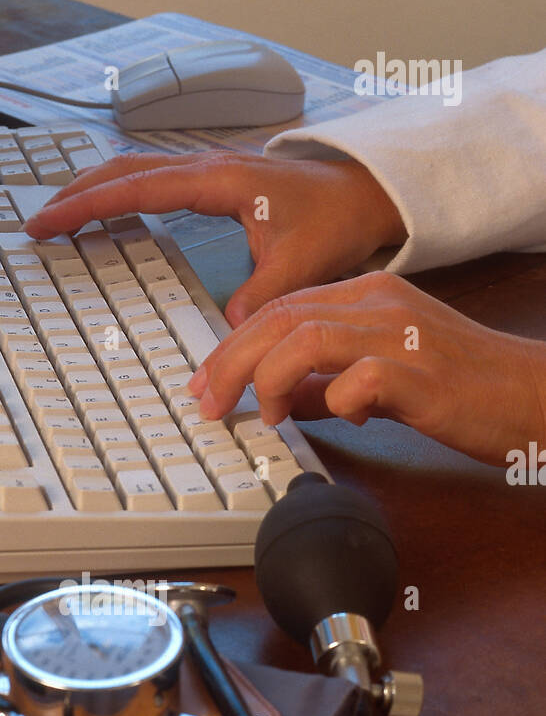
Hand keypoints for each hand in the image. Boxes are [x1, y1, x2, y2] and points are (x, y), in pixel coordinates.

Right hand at [25, 151, 405, 325]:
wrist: (365, 193)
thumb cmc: (335, 222)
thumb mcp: (299, 267)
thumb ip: (260, 296)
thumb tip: (226, 327)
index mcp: (217, 181)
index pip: (135, 189)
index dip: (87, 205)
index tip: (48, 221)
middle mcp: (205, 167)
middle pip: (123, 170)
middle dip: (75, 194)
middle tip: (35, 222)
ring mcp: (207, 169)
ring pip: (134, 169)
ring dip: (93, 188)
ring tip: (57, 214)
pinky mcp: (212, 180)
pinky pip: (151, 179)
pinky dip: (119, 191)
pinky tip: (107, 208)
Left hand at [189, 271, 545, 465]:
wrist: (530, 395)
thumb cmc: (461, 388)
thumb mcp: (382, 378)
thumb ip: (329, 385)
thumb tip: (280, 401)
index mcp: (369, 297)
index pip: (281, 308)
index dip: (231, 346)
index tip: (203, 384)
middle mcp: (380, 304)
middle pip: (281, 317)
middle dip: (230, 362)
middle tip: (207, 403)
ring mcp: (401, 335)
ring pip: (306, 338)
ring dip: (267, 380)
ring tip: (261, 415)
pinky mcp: (423, 375)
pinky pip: (360, 378)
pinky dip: (333, 401)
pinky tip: (334, 419)